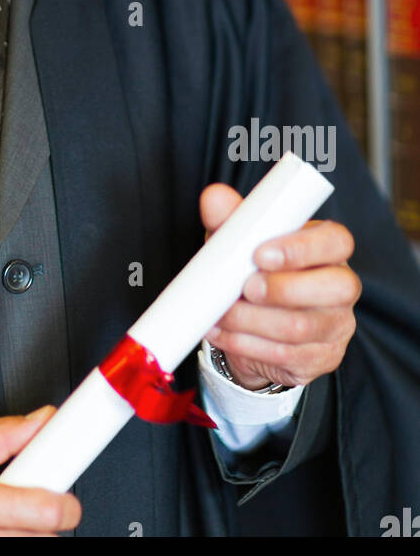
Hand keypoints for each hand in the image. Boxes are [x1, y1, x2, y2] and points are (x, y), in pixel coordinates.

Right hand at [0, 406, 81, 536]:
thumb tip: (41, 421)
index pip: (42, 511)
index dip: (64, 506)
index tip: (67, 501)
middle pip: (43, 538)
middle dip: (44, 521)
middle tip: (29, 508)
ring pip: (30, 552)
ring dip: (27, 539)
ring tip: (6, 524)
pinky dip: (12, 548)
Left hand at [199, 183, 360, 390]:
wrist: (249, 322)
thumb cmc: (251, 269)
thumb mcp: (240, 241)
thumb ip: (231, 218)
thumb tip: (214, 196)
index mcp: (328, 248)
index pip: (336, 241)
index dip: (302, 248)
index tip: (260, 254)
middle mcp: (341, 286)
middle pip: (335, 288)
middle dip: (283, 289)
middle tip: (244, 288)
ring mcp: (336, 325)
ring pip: (302, 328)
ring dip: (253, 321)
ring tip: (221, 313)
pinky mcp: (320, 358)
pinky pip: (286, 356)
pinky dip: (245, 344)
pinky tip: (221, 333)